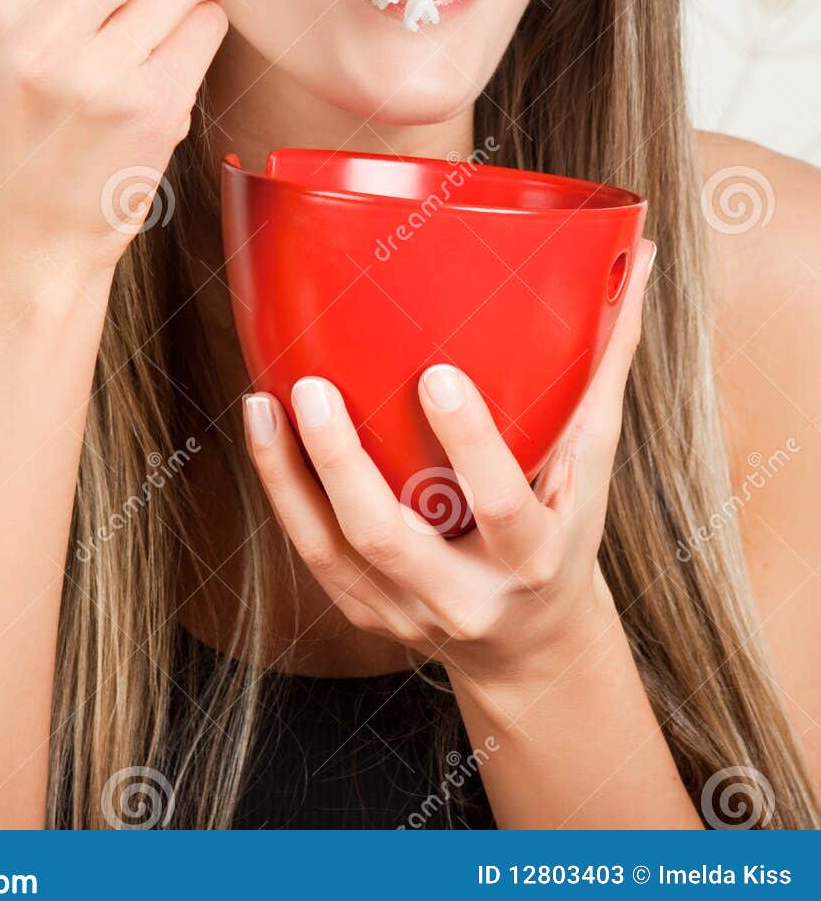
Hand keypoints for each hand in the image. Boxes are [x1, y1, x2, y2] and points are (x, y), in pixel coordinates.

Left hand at [243, 239, 656, 694]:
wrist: (529, 644)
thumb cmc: (562, 526)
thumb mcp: (594, 460)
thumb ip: (606, 362)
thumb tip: (639, 256)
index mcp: (534, 554)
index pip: (504, 507)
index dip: (471, 446)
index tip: (437, 376)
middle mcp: (465, 594)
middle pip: (391, 539)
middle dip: (345, 466)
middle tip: (315, 387)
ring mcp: (406, 610)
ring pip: (334, 550)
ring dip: (292, 474)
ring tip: (266, 399)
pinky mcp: (363, 611)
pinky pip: (310, 553)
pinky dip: (282, 489)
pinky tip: (261, 424)